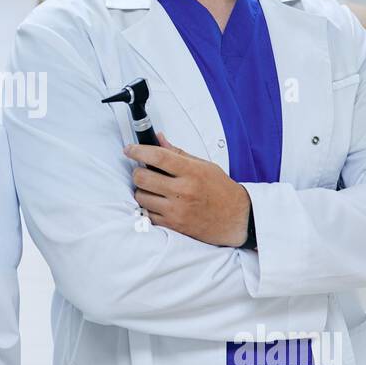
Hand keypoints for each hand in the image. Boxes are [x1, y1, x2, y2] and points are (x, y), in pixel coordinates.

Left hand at [125, 132, 251, 246]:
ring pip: (141, 196)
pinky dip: (148, 207)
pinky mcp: (173, 225)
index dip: (138, 150)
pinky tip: (157, 202)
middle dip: (138, 171)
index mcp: (191, 172)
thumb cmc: (221, 191)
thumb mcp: (204, 166)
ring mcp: (177, 210)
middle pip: (142, 177)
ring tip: (153, 188)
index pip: (158, 156)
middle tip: (142, 170)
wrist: (236, 218)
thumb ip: (178, 153)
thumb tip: (158, 139)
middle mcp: (183, 191)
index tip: (129, 149)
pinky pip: (147, 214)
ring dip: (142, 190)